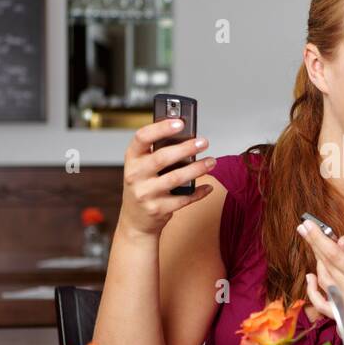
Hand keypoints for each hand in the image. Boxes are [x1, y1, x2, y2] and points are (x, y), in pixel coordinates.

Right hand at [118, 119, 215, 238]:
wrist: (135, 221)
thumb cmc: (144, 186)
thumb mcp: (142, 167)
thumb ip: (157, 153)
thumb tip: (187, 136)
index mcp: (132, 159)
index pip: (142, 137)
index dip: (161, 128)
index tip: (180, 123)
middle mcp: (135, 175)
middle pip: (162, 157)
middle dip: (186, 148)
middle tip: (203, 142)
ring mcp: (145, 194)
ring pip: (175, 178)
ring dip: (197, 169)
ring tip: (211, 162)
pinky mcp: (158, 209)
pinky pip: (183, 199)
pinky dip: (198, 192)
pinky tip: (208, 186)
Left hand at [297, 220, 343, 344]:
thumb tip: (339, 241)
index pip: (333, 253)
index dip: (317, 237)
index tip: (306, 225)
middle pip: (325, 265)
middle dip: (314, 245)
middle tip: (305, 229)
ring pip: (323, 281)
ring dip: (318, 262)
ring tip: (319, 248)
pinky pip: (322, 305)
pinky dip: (313, 291)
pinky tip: (311, 277)